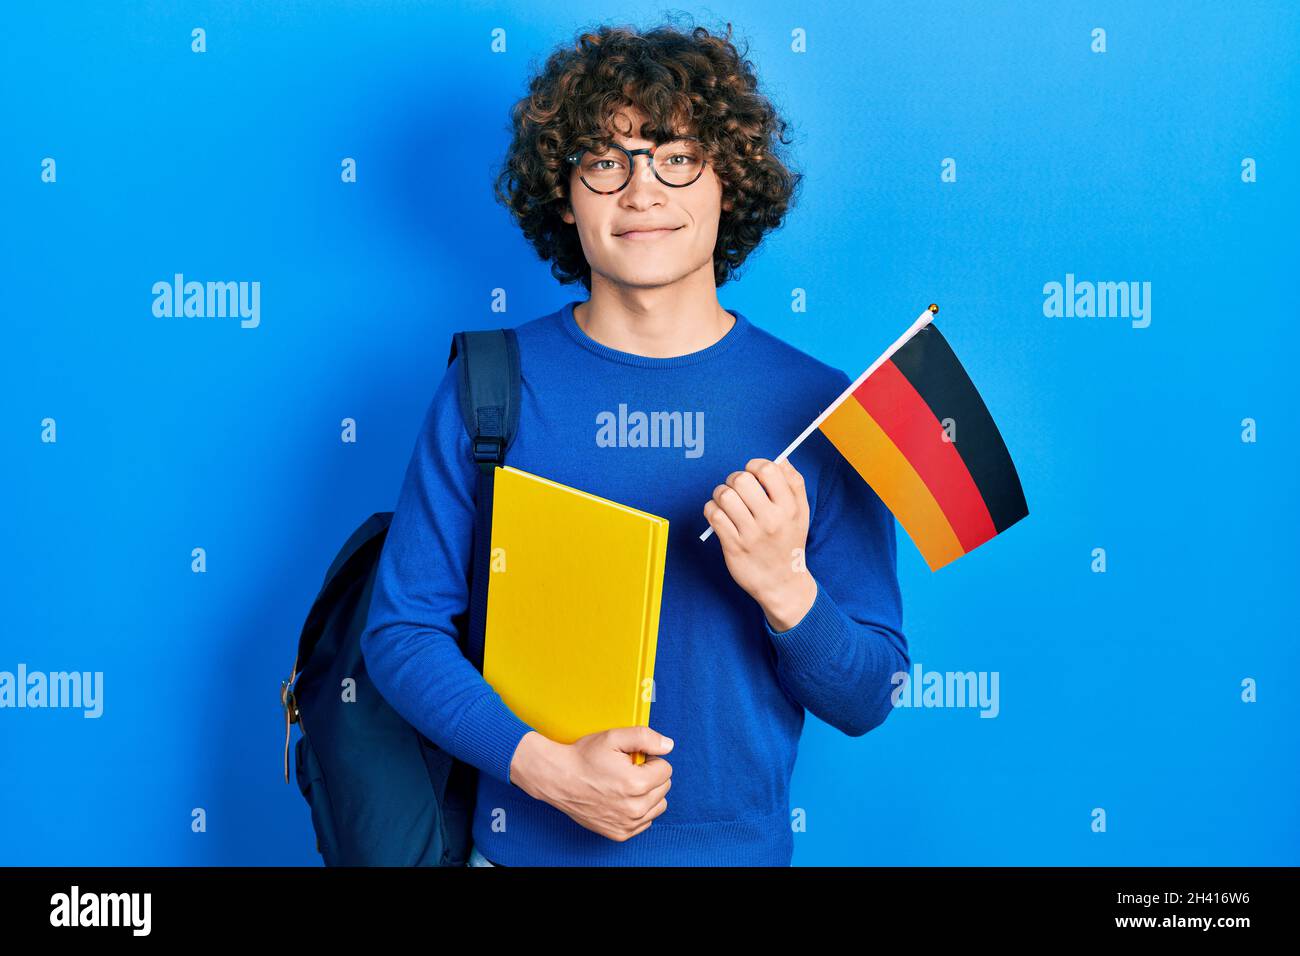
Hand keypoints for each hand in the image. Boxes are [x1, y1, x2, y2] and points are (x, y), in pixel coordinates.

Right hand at [508, 728, 673, 841]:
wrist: (557, 779)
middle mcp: (635, 808)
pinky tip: (622, 798)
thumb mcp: (613, 737)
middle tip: (627, 769)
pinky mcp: (620, 834)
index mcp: (637, 784)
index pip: (666, 769)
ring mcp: (627, 824)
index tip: (634, 759)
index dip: (650, 760)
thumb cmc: (583, 758)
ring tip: (626, 784)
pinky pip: (645, 822)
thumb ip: (645, 737)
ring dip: (648, 794)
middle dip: (650, 776)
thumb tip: (668, 746)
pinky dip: (639, 810)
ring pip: (658, 805)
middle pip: (664, 788)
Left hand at [703, 457, 817, 631]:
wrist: (782, 584)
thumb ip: (795, 483)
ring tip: (725, 501)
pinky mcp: (733, 546)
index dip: (754, 465)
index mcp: (789, 507)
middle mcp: (771, 519)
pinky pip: (714, 515)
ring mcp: (751, 534)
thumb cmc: (788, 543)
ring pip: (724, 496)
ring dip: (720, 494)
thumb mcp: (801, 513)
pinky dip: (711, 510)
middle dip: (733, 479)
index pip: (768, 469)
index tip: (752, 474)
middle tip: (736, 489)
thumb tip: (782, 459)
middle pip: (741, 479)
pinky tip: (719, 515)